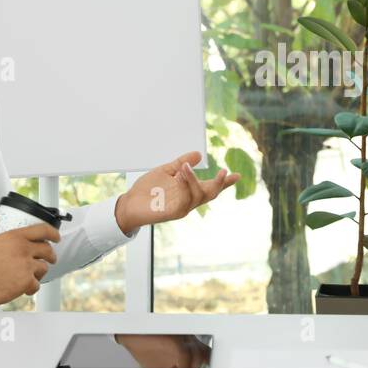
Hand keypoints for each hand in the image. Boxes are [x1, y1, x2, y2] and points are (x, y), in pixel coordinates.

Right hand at [0, 215, 60, 306]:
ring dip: (39, 271)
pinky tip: (26, 288)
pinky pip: (36, 285)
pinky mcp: (26, 282)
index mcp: (15, 237)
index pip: (43, 230)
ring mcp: (27, 266)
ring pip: (44, 268)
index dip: (53, 233)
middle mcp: (24, 250)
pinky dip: (32, 287)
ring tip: (32, 274)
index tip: (56, 237)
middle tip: (48, 258)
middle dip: (50, 255)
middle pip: (47, 250)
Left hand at [113, 151, 240, 232]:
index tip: (237, 175)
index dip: (224, 182)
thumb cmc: (147, 190)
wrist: (129, 203)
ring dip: (194, 180)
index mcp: (188, 190)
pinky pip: (185, 200)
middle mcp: (188, 200)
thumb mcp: (166, 171)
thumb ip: (181, 163)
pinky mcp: (173, 212)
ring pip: (198, 195)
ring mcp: (182, 207)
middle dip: (220, 184)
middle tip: (225, 172)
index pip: (210, 186)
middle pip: (211, 194)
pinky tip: (180, 176)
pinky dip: (184, 187)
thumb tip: (199, 154)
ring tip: (185, 167)